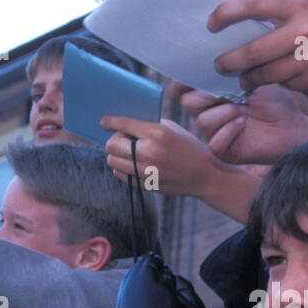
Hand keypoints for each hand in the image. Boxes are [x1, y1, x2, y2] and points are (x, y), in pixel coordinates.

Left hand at [100, 116, 225, 196]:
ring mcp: (146, 172)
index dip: (110, 121)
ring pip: (112, 161)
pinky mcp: (145, 185)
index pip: (124, 125)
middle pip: (111, 145)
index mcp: (158, 134)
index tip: (103, 121)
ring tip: (129, 153)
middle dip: (114, 140)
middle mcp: (150, 153)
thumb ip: (148, 125)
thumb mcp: (172, 129)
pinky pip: (121, 175)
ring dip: (117, 155)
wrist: (204, 176)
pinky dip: (123, 169)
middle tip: (125, 140)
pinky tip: (134, 164)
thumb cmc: (188, 148)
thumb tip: (124, 124)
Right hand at [179, 83, 307, 164]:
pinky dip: (230, 130)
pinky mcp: (225, 151)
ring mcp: (215, 133)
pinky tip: (244, 123)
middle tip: (228, 94)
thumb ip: (229, 71)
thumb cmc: (275, 102)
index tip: (193, 72)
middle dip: (207, 95)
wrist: (292, 127)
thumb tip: (211, 61)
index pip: (183, 88)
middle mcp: (209, 113)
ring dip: (225, 113)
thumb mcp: (252, 79)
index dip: (183, 81)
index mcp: (211, 94)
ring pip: (202, 121)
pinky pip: (215, 142)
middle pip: (187, 102)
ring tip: (244, 110)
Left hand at [210, 0, 307, 93]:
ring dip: (250, 78)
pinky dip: (278, 82)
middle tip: (219, 64)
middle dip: (230, 61)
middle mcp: (303, 32)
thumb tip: (246, 25)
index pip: (253, 4)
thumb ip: (284, 14)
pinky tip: (278, 79)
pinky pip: (286, 84)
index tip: (211, 23)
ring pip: (266, 74)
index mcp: (300, 5)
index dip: (227, 13)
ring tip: (243, 78)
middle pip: (253, 51)